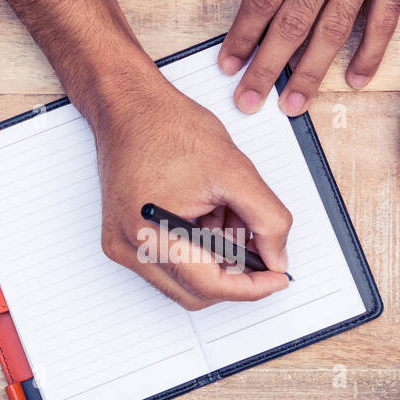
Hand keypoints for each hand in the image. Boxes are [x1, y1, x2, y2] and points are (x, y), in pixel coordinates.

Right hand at [90, 71, 291, 309]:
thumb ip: (267, 220)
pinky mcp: (123, 238)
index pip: (209, 286)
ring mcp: (122, 245)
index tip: (277, 278)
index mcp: (149, 232)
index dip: (251, 287)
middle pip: (196, 293)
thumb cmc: (168, 127)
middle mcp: (127, 247)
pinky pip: (169, 265)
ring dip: (216, 261)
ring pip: (184, 281)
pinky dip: (198, 250)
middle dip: (234, 274)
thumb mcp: (235, 171)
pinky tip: (209, 216)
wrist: (129, 106)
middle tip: (262, 248)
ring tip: (228, 217)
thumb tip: (278, 259)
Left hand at [195, 0, 399, 114]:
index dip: (242, 37)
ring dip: (310, 74)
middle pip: (292, 25)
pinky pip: (383, 20)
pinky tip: (353, 80)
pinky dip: (369, 54)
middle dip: (267, 70)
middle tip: (249, 103)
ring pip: (334, 31)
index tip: (228, 65)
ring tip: (291, 105)